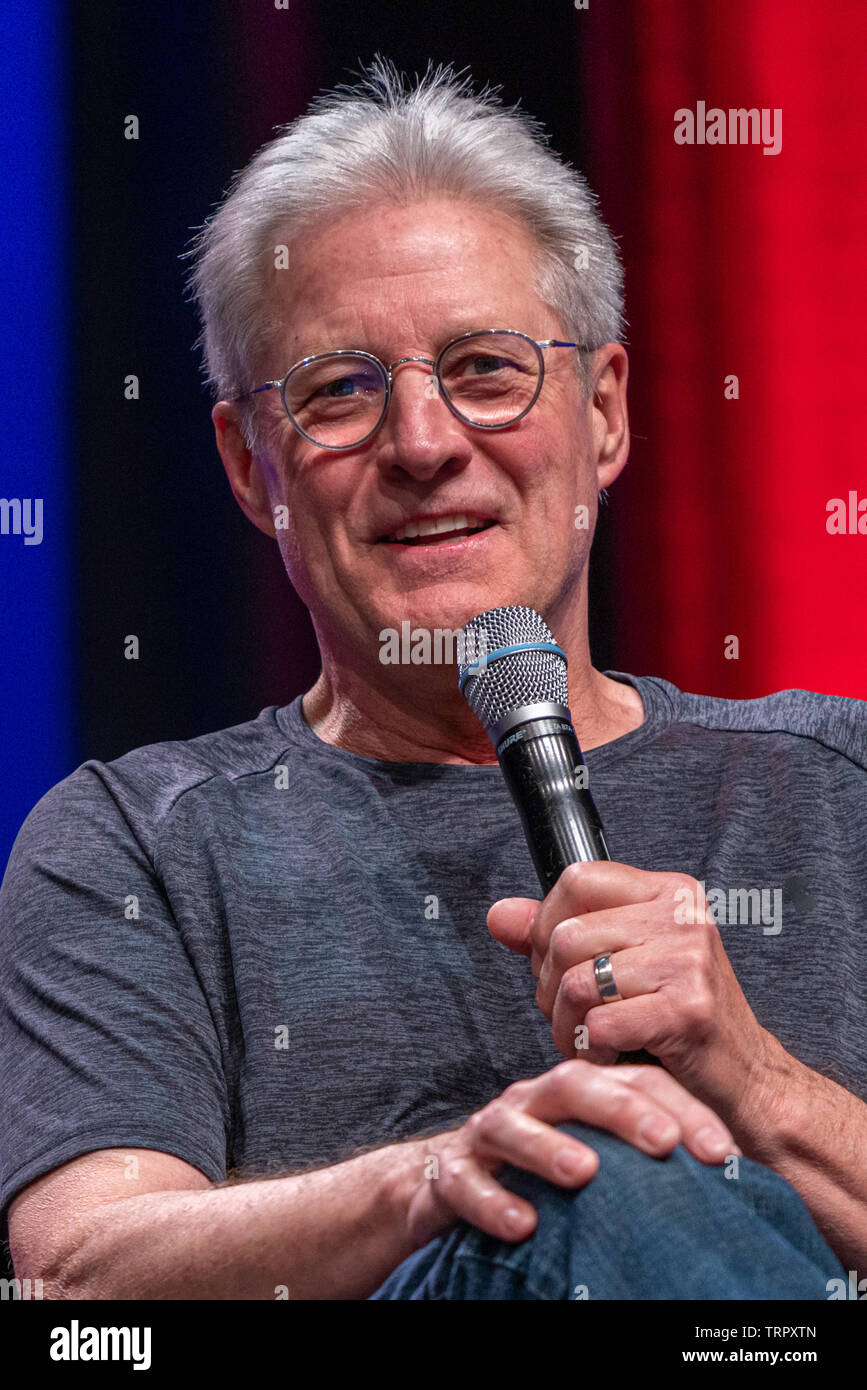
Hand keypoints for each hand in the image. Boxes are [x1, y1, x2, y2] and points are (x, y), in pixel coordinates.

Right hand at [405, 1059, 740, 1247]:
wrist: (446, 1179)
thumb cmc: (540, 1167)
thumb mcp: (598, 1151)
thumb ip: (647, 1154)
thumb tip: (735, 1177)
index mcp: (578, 1093)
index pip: (634, 1082)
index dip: (679, 1109)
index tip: (722, 1150)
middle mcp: (533, 1102)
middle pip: (575, 1086)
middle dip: (621, 1110)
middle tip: (665, 1143)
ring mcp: (489, 1134)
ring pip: (513, 1127)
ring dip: (549, 1147)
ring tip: (585, 1172)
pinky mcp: (450, 1172)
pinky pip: (465, 1183)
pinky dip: (493, 1201)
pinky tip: (523, 1224)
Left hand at [486, 861, 780, 1125]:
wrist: (744, 1079)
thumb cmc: (675, 1018)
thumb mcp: (619, 963)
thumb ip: (556, 936)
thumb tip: (499, 915)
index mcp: (667, 892)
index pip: (576, 878)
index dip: (546, 924)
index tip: (554, 962)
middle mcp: (682, 917)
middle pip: (566, 936)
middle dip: (549, 987)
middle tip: (569, 1016)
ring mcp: (689, 961)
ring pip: (577, 982)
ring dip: (566, 1025)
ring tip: (587, 1040)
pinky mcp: (688, 1010)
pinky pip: (600, 1025)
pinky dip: (593, 1052)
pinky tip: (612, 1057)